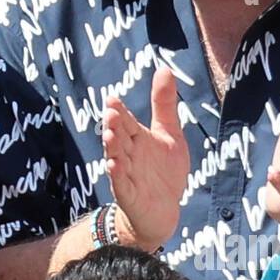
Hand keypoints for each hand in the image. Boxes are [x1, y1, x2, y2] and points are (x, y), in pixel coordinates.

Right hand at [102, 67, 189, 251]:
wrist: (162, 211)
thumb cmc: (163, 171)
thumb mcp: (169, 134)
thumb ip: (164, 104)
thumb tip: (164, 68)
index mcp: (137, 138)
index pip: (127, 122)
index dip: (120, 112)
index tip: (112, 99)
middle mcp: (129, 153)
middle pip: (119, 137)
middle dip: (114, 126)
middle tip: (111, 112)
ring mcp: (126, 174)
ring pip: (117, 157)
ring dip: (112, 147)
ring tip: (110, 135)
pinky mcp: (129, 194)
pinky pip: (121, 183)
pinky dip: (117, 174)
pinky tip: (114, 165)